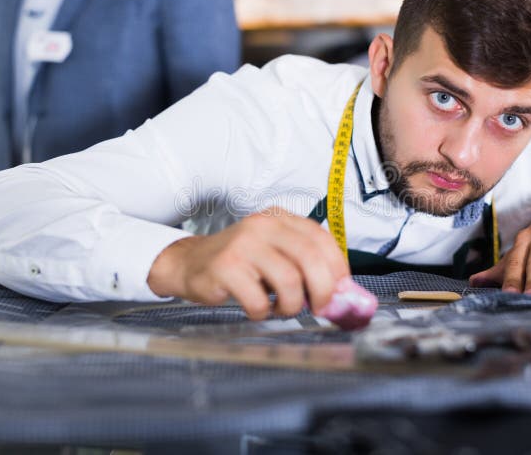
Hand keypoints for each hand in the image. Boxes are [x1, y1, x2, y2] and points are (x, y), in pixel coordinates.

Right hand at [147, 207, 349, 319]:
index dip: (338, 267)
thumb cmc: (240, 263)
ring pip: (288, 280)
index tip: (341, 290)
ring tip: (282, 308)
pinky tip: (257, 308)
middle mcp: (262, 226)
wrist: (190, 263)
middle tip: (319, 307)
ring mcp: (243, 245)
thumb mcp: (274, 252)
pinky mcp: (226, 268)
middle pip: (310, 258)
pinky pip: (259, 299)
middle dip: (323, 289)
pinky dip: (263, 312)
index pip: (321, 238)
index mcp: (279, 219)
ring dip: (292, 305)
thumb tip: (341, 293)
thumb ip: (304, 264)